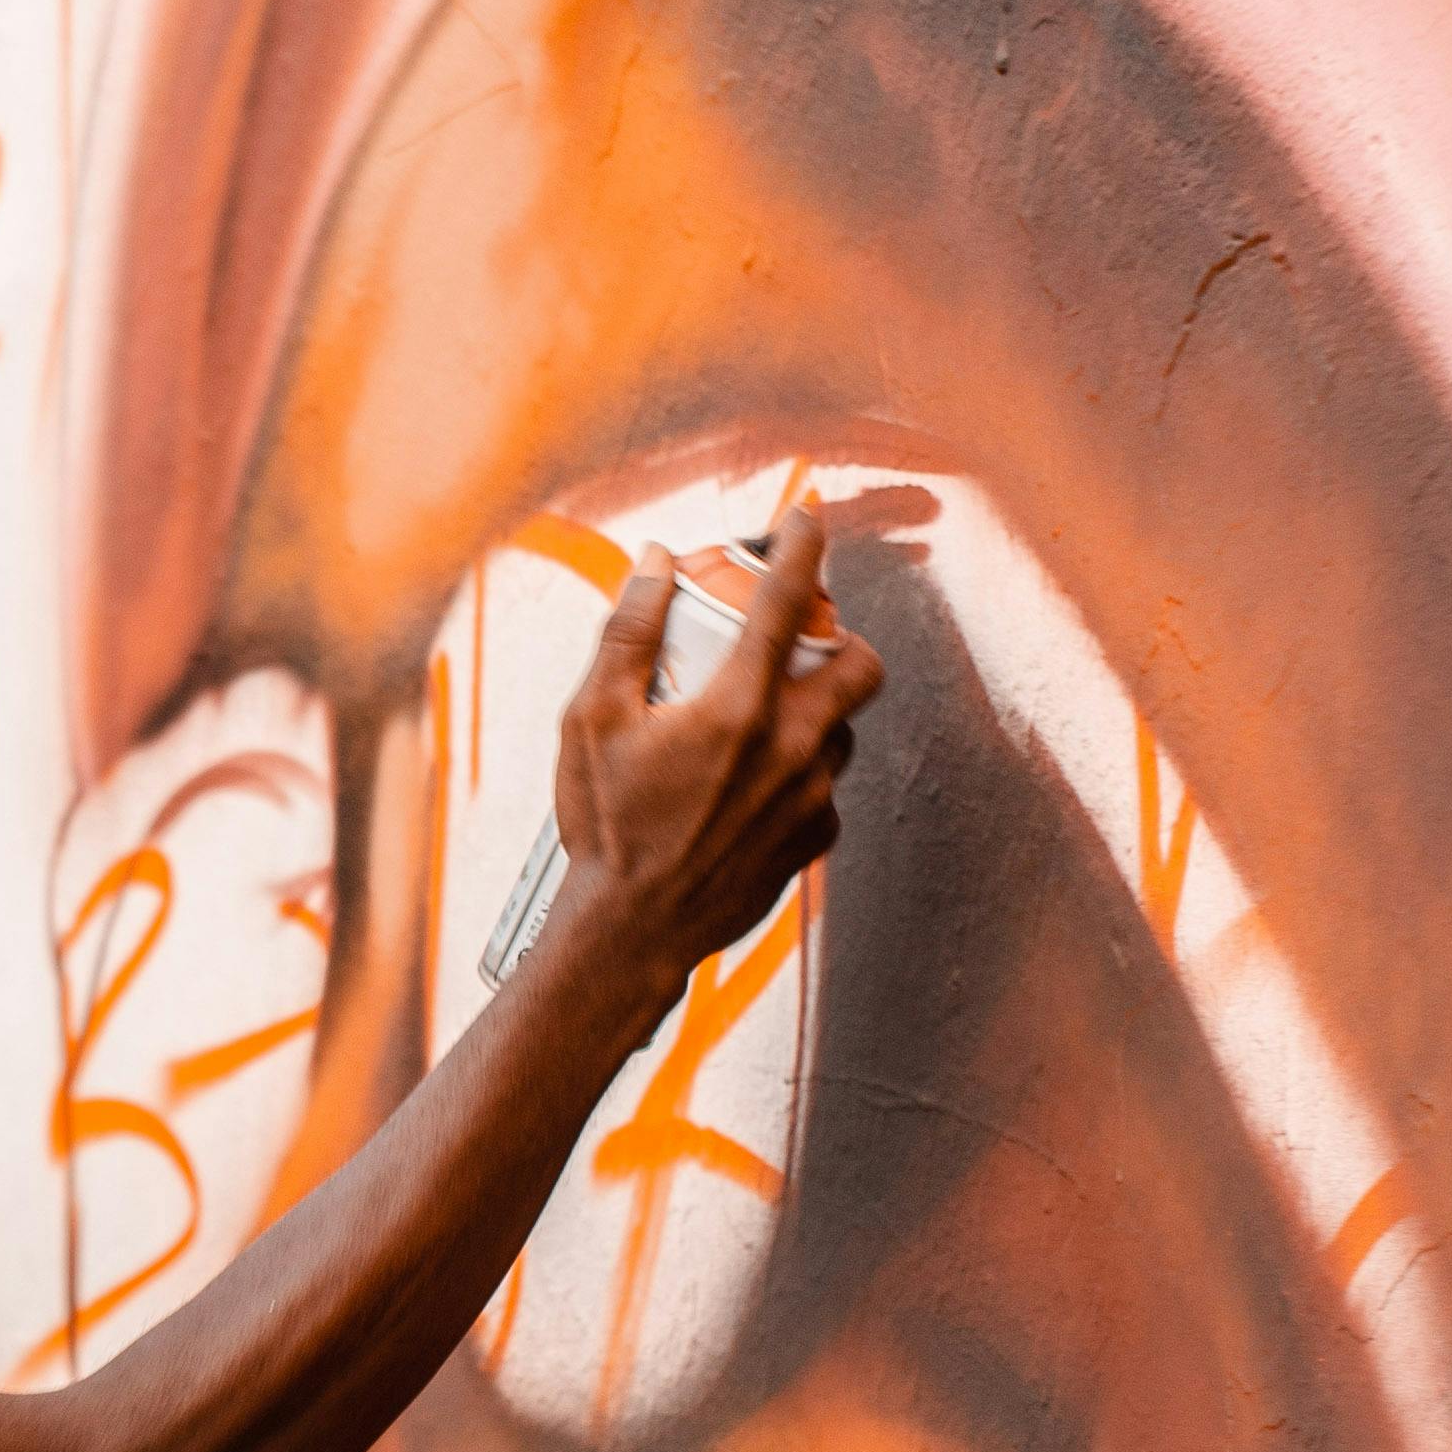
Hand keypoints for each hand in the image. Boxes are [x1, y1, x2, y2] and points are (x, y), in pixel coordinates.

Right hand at [542, 505, 882, 1039]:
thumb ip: (625, 633)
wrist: (630, 932)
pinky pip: (823, 789)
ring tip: (755, 730)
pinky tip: (747, 791)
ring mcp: (810, 798)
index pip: (786, 600)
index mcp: (737, 709)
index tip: (807, 518)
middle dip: (841, 642)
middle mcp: (790, 748)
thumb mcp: (589, 721)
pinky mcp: (813, 840)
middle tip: (798, 647)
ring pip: (841, 730)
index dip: (802, 546)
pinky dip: (796, 777)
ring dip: (811, 715)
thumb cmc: (606, 829)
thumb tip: (655, 563)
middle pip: (861, 665)